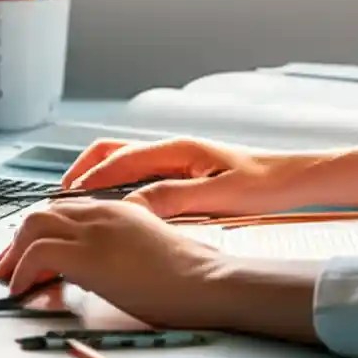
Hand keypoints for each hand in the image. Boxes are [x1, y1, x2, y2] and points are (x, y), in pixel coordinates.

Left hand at [0, 199, 322, 342]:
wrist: (207, 282)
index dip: (44, 231)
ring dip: (13, 253)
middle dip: (19, 239)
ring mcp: (94, 231)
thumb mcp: (157, 251)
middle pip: (42, 212)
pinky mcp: (87, 255)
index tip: (32, 253)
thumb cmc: (195, 277)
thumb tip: (105, 271)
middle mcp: (104, 213)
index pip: (67, 210)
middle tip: (10, 265)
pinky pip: (35, 254)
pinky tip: (21, 291)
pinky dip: (20, 272)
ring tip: (10, 279)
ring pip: (32, 225)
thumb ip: (127, 250)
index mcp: (122, 210)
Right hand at [60, 138, 315, 218]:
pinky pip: (140, 174)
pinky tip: (115, 208)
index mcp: (178, 149)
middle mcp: (173, 149)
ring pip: (123, 162)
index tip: (66, 201)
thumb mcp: (219, 196)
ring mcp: (177, 159)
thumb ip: (174, 198)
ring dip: (98, 179)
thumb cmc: (265, 184)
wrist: (297, 179)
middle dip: (82, 173)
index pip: (119, 160)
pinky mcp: (185, 172)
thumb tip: (133, 205)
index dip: (89, 181)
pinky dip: (118, 186)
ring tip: (78, 205)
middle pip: (112, 152)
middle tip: (61, 201)